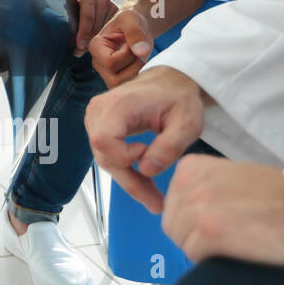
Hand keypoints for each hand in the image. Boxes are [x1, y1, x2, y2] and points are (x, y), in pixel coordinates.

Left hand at [72, 0, 117, 56]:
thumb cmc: (75, 4)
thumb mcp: (70, 9)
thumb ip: (71, 23)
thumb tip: (74, 46)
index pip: (87, 17)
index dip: (83, 33)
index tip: (79, 45)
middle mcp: (102, 0)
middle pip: (96, 26)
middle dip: (87, 41)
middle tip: (78, 52)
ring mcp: (112, 6)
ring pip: (104, 30)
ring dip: (95, 41)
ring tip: (84, 49)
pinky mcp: (118, 14)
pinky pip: (111, 30)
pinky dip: (103, 38)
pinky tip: (96, 43)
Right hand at [85, 65, 207, 213]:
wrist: (170, 82)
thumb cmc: (179, 98)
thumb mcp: (187, 123)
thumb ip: (169, 147)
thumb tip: (146, 170)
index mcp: (119, 104)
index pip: (104, 141)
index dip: (124, 157)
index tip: (148, 154)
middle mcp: (100, 109)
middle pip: (103, 154)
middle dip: (130, 182)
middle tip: (156, 203)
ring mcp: (96, 116)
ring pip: (104, 158)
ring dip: (128, 178)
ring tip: (154, 194)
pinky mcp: (99, 124)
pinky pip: (107, 153)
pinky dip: (125, 169)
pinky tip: (144, 177)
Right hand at [89, 6, 154, 87]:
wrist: (137, 26)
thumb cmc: (132, 20)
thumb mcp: (132, 19)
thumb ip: (135, 33)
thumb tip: (141, 52)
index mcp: (95, 46)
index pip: (110, 62)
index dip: (128, 54)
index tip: (132, 42)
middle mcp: (97, 62)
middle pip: (116, 78)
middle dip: (134, 65)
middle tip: (138, 50)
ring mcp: (105, 72)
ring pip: (123, 84)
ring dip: (137, 70)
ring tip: (139, 55)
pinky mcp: (115, 78)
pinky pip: (127, 86)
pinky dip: (138, 75)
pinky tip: (139, 61)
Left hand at [163, 157, 283, 267]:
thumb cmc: (283, 195)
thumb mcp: (232, 176)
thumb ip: (205, 187)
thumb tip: (188, 209)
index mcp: (191, 167)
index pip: (173, 203)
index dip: (193, 218)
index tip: (219, 219)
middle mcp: (188, 183)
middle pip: (173, 224)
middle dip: (196, 235)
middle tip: (230, 234)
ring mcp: (196, 207)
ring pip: (182, 240)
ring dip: (205, 248)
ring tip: (238, 239)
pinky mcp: (208, 232)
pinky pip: (195, 255)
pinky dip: (214, 259)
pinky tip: (240, 248)